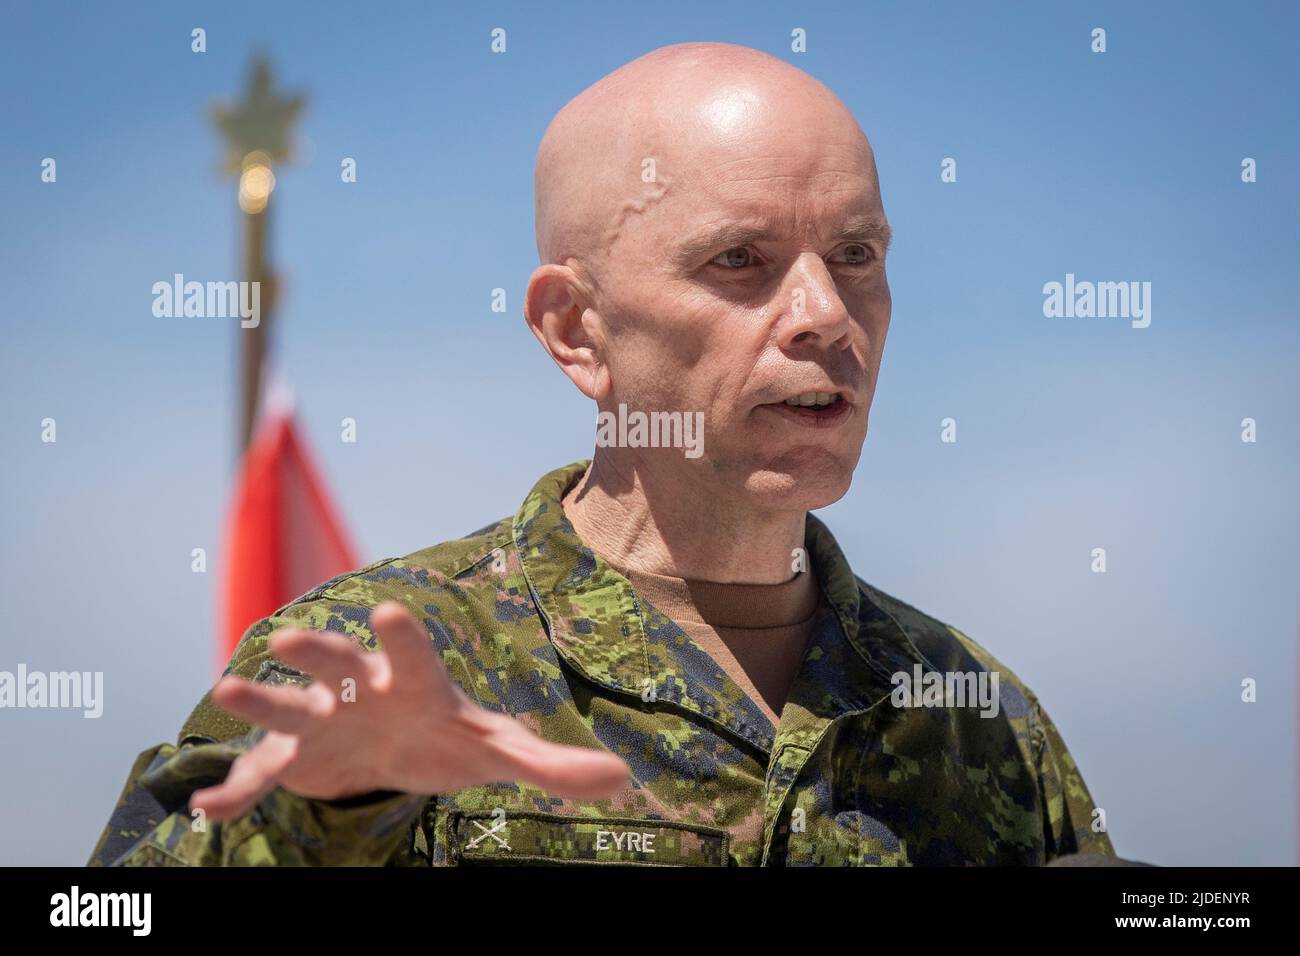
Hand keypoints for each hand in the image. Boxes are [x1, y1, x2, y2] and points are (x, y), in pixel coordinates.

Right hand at [191, 601, 630, 821]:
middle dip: (318, 653)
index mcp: (415, 684)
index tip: (391, 612)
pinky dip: (237, 790)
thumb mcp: (499, 753)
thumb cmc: (451, 736)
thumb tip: (624, 782)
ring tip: (227, 689)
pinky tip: (208, 811)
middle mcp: (363, 690)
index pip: (414, 656)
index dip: (404, 639)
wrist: (399, 747)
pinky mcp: (296, 759)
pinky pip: (262, 773)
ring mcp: (324, 722)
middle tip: (289, 637)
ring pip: (289, 707)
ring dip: (261, 701)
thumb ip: (553, 767)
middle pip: (339, 664)